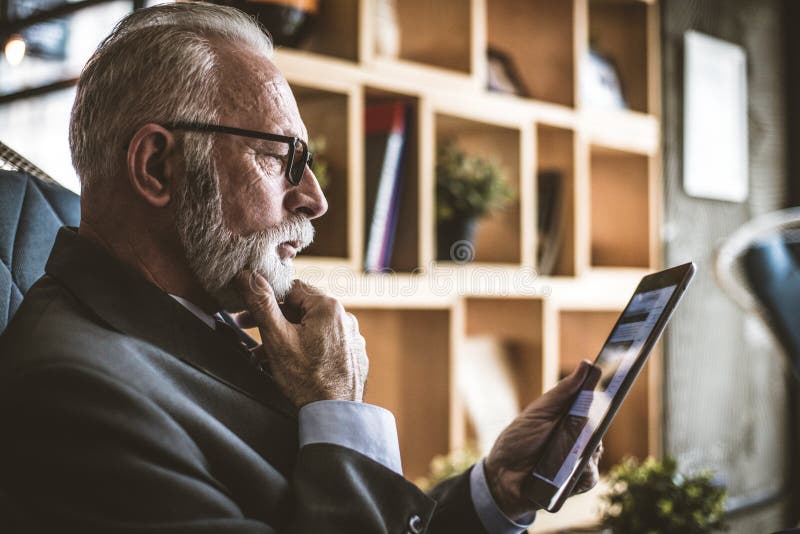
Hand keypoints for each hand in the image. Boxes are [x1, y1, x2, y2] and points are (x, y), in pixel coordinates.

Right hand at [234, 271, 367, 406]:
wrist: (336, 415)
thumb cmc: (307, 378)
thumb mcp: (277, 338)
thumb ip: (262, 303)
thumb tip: (247, 275)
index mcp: (329, 306)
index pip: (291, 289)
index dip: (266, 299)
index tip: (247, 311)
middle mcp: (345, 318)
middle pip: (301, 309)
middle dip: (273, 320)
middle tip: (249, 329)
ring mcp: (352, 338)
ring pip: (312, 328)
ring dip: (287, 337)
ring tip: (264, 355)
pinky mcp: (353, 355)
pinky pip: (325, 344)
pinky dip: (306, 349)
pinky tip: (290, 364)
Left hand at [485, 361, 603, 519]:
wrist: (501, 474)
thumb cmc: (518, 440)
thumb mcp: (539, 412)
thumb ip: (563, 392)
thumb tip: (587, 364)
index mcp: (570, 418)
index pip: (594, 405)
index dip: (604, 395)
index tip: (616, 381)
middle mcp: (578, 437)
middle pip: (598, 427)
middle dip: (592, 423)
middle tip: (578, 421)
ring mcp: (579, 459)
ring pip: (596, 450)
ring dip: (581, 448)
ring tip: (562, 447)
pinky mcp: (577, 481)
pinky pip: (590, 475)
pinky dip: (580, 470)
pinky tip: (566, 467)